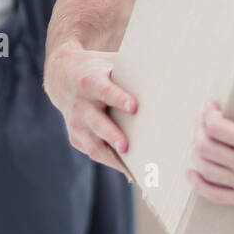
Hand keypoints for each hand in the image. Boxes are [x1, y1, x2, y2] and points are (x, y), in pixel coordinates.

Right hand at [43, 40, 137, 176]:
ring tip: (133, 168)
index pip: (104, 90)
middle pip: (96, 121)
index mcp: (91, 82)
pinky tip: (131, 170)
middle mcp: (81, 104)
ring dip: (112, 155)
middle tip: (127, 146)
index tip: (134, 107)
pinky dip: (112, 161)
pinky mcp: (76, 138)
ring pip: (93, 142)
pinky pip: (94, 152)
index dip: (118, 98)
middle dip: (112, 134)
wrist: (62, 77)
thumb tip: (171, 75)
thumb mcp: (111, 63)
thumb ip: (134, 71)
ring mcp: (76, 123)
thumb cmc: (99, 70)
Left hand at [186, 77, 233, 210]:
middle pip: (204, 147)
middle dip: (200, 129)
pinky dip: (198, 183)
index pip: (214, 127)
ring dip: (198, 151)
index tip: (212, 106)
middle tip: (205, 120)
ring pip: (205, 168)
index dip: (207, 113)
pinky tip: (192, 173)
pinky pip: (213, 194)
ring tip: (203, 139)